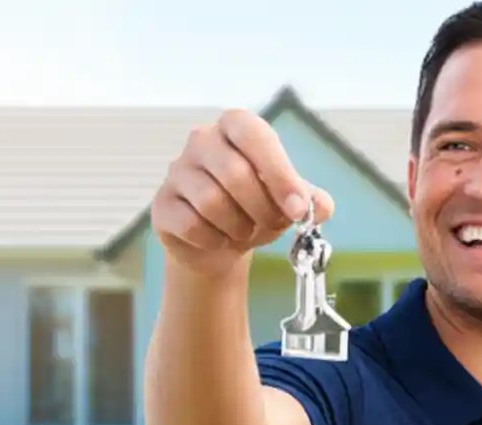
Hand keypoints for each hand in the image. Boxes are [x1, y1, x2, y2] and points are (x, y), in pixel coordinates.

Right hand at [150, 108, 334, 277]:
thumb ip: (310, 199)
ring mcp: (178, 171)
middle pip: (234, 173)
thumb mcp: (289, 202)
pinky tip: (219, 239)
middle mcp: (202, 140)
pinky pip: (191, 224)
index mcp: (236, 126)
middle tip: (271, 225)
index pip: (254, 134)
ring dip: (238, 227)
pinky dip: (214, 240)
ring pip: (211, 202)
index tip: (297, 209)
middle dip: (261, 209)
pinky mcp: (162, 204)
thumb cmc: (256, 209)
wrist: (220, 242)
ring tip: (244, 231)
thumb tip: (318, 206)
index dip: (278, 173)